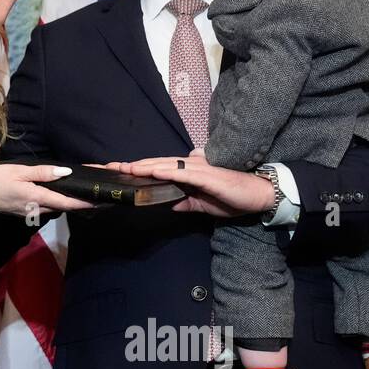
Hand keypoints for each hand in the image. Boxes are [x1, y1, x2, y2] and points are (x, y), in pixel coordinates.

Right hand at [0, 164, 94, 215]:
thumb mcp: (19, 171)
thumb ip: (42, 172)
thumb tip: (65, 172)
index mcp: (37, 198)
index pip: (66, 202)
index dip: (84, 203)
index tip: (99, 202)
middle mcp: (37, 209)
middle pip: (64, 207)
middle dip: (80, 203)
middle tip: (96, 196)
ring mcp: (31, 213)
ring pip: (55, 208)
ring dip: (69, 204)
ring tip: (83, 195)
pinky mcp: (25, 212)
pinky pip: (46, 208)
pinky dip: (57, 203)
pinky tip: (60, 196)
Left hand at [103, 155, 271, 216]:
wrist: (258, 195)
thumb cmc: (232, 197)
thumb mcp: (202, 204)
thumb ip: (185, 202)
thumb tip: (168, 205)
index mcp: (188, 173)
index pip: (158, 169)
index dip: (138, 170)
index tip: (119, 171)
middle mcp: (190, 167)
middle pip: (156, 164)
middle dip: (133, 166)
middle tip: (110, 167)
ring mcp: (198, 169)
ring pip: (165, 166)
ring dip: (144, 167)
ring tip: (124, 168)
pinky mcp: (207, 175)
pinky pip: (183, 172)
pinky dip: (166, 171)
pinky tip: (152, 172)